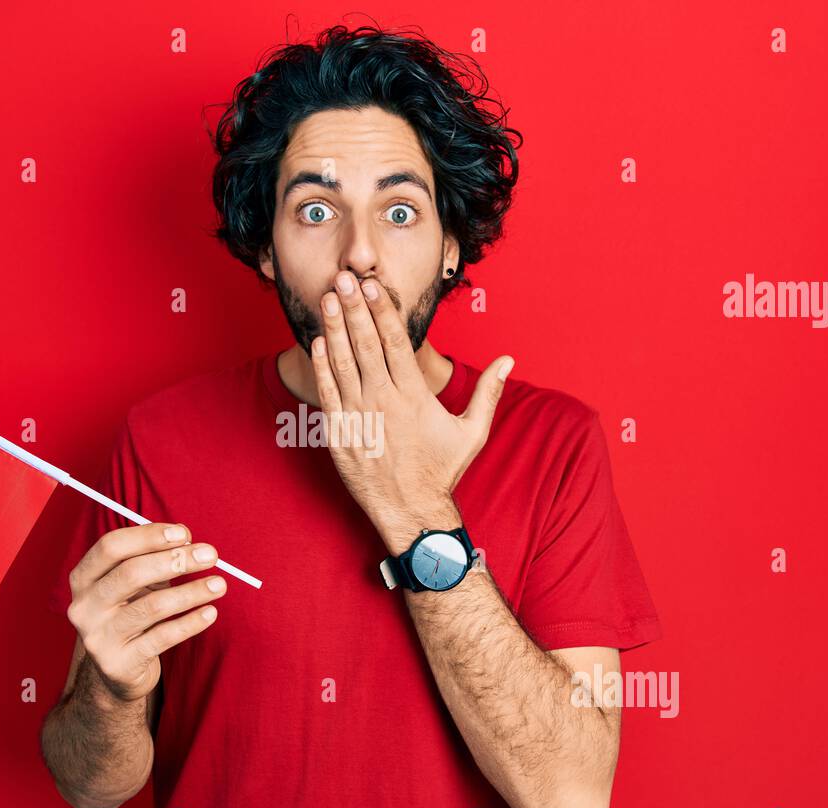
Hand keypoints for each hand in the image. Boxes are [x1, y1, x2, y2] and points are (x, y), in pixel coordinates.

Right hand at [64, 522, 225, 700]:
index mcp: (83, 578)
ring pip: (152, 606)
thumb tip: (185, 539)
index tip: (183, 534)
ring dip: (191, 592)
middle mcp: (84, 606)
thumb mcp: (132, 585)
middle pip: (131, 573)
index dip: (148, 536)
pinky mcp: (119, 663)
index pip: (111, 546)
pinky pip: (162, 637)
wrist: (116, 670)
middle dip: (175, 560)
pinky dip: (190, 623)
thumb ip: (151, 559)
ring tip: (219, 584)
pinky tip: (210, 612)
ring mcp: (99, 637)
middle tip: (210, 555)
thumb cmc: (130, 613)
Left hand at [309, 269, 512, 549]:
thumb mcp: (472, 432)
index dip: (383, 310)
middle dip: (355, 308)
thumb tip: (508, 361)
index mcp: (414, 396)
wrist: (411, 511)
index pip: (396, 342)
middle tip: (346, 277)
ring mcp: (359, 417)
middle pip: (366, 344)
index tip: (374, 286)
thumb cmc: (441, 471)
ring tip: (329, 298)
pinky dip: (322, 366)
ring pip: (343, 363)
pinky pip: (327, 392)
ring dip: (335, 328)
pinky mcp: (339, 434)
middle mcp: (384, 401)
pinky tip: (319, 341)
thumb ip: (488, 393)